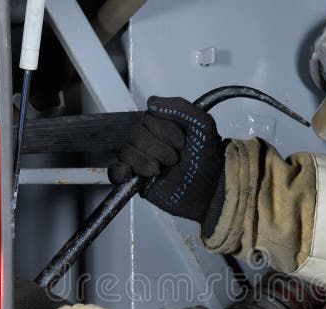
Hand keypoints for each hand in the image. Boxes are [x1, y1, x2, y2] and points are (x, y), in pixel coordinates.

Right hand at [108, 96, 224, 228]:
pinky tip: (131, 174)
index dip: (165, 130)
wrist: (210, 190)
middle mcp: (149, 140)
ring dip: (146, 161)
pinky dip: (119, 172)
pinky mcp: (136, 179)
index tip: (183, 142)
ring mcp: (141, 159)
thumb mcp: (202, 124)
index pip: (148, 116)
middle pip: (136, 133)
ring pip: (126, 151)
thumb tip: (151, 101)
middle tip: (176, 158)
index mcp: (162, 125)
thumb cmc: (208, 159)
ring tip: (163, 169)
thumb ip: (180, 107)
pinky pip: (115, 171)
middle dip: (159, 147)